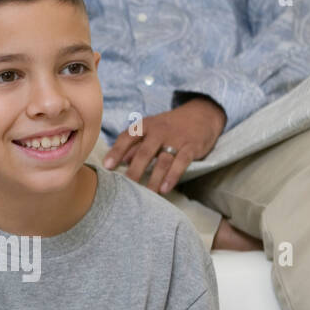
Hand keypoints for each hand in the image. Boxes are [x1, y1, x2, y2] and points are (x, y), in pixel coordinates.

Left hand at [103, 99, 226, 195]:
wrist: (202, 114)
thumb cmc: (170, 126)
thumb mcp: (151, 130)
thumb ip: (135, 146)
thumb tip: (120, 162)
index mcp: (146, 125)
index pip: (128, 137)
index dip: (116, 151)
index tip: (107, 166)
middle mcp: (159, 131)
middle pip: (145, 152)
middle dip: (135, 170)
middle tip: (126, 186)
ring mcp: (176, 139)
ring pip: (163, 160)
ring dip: (154, 178)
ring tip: (147, 194)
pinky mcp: (192, 147)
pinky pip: (181, 162)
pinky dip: (172, 176)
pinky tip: (165, 189)